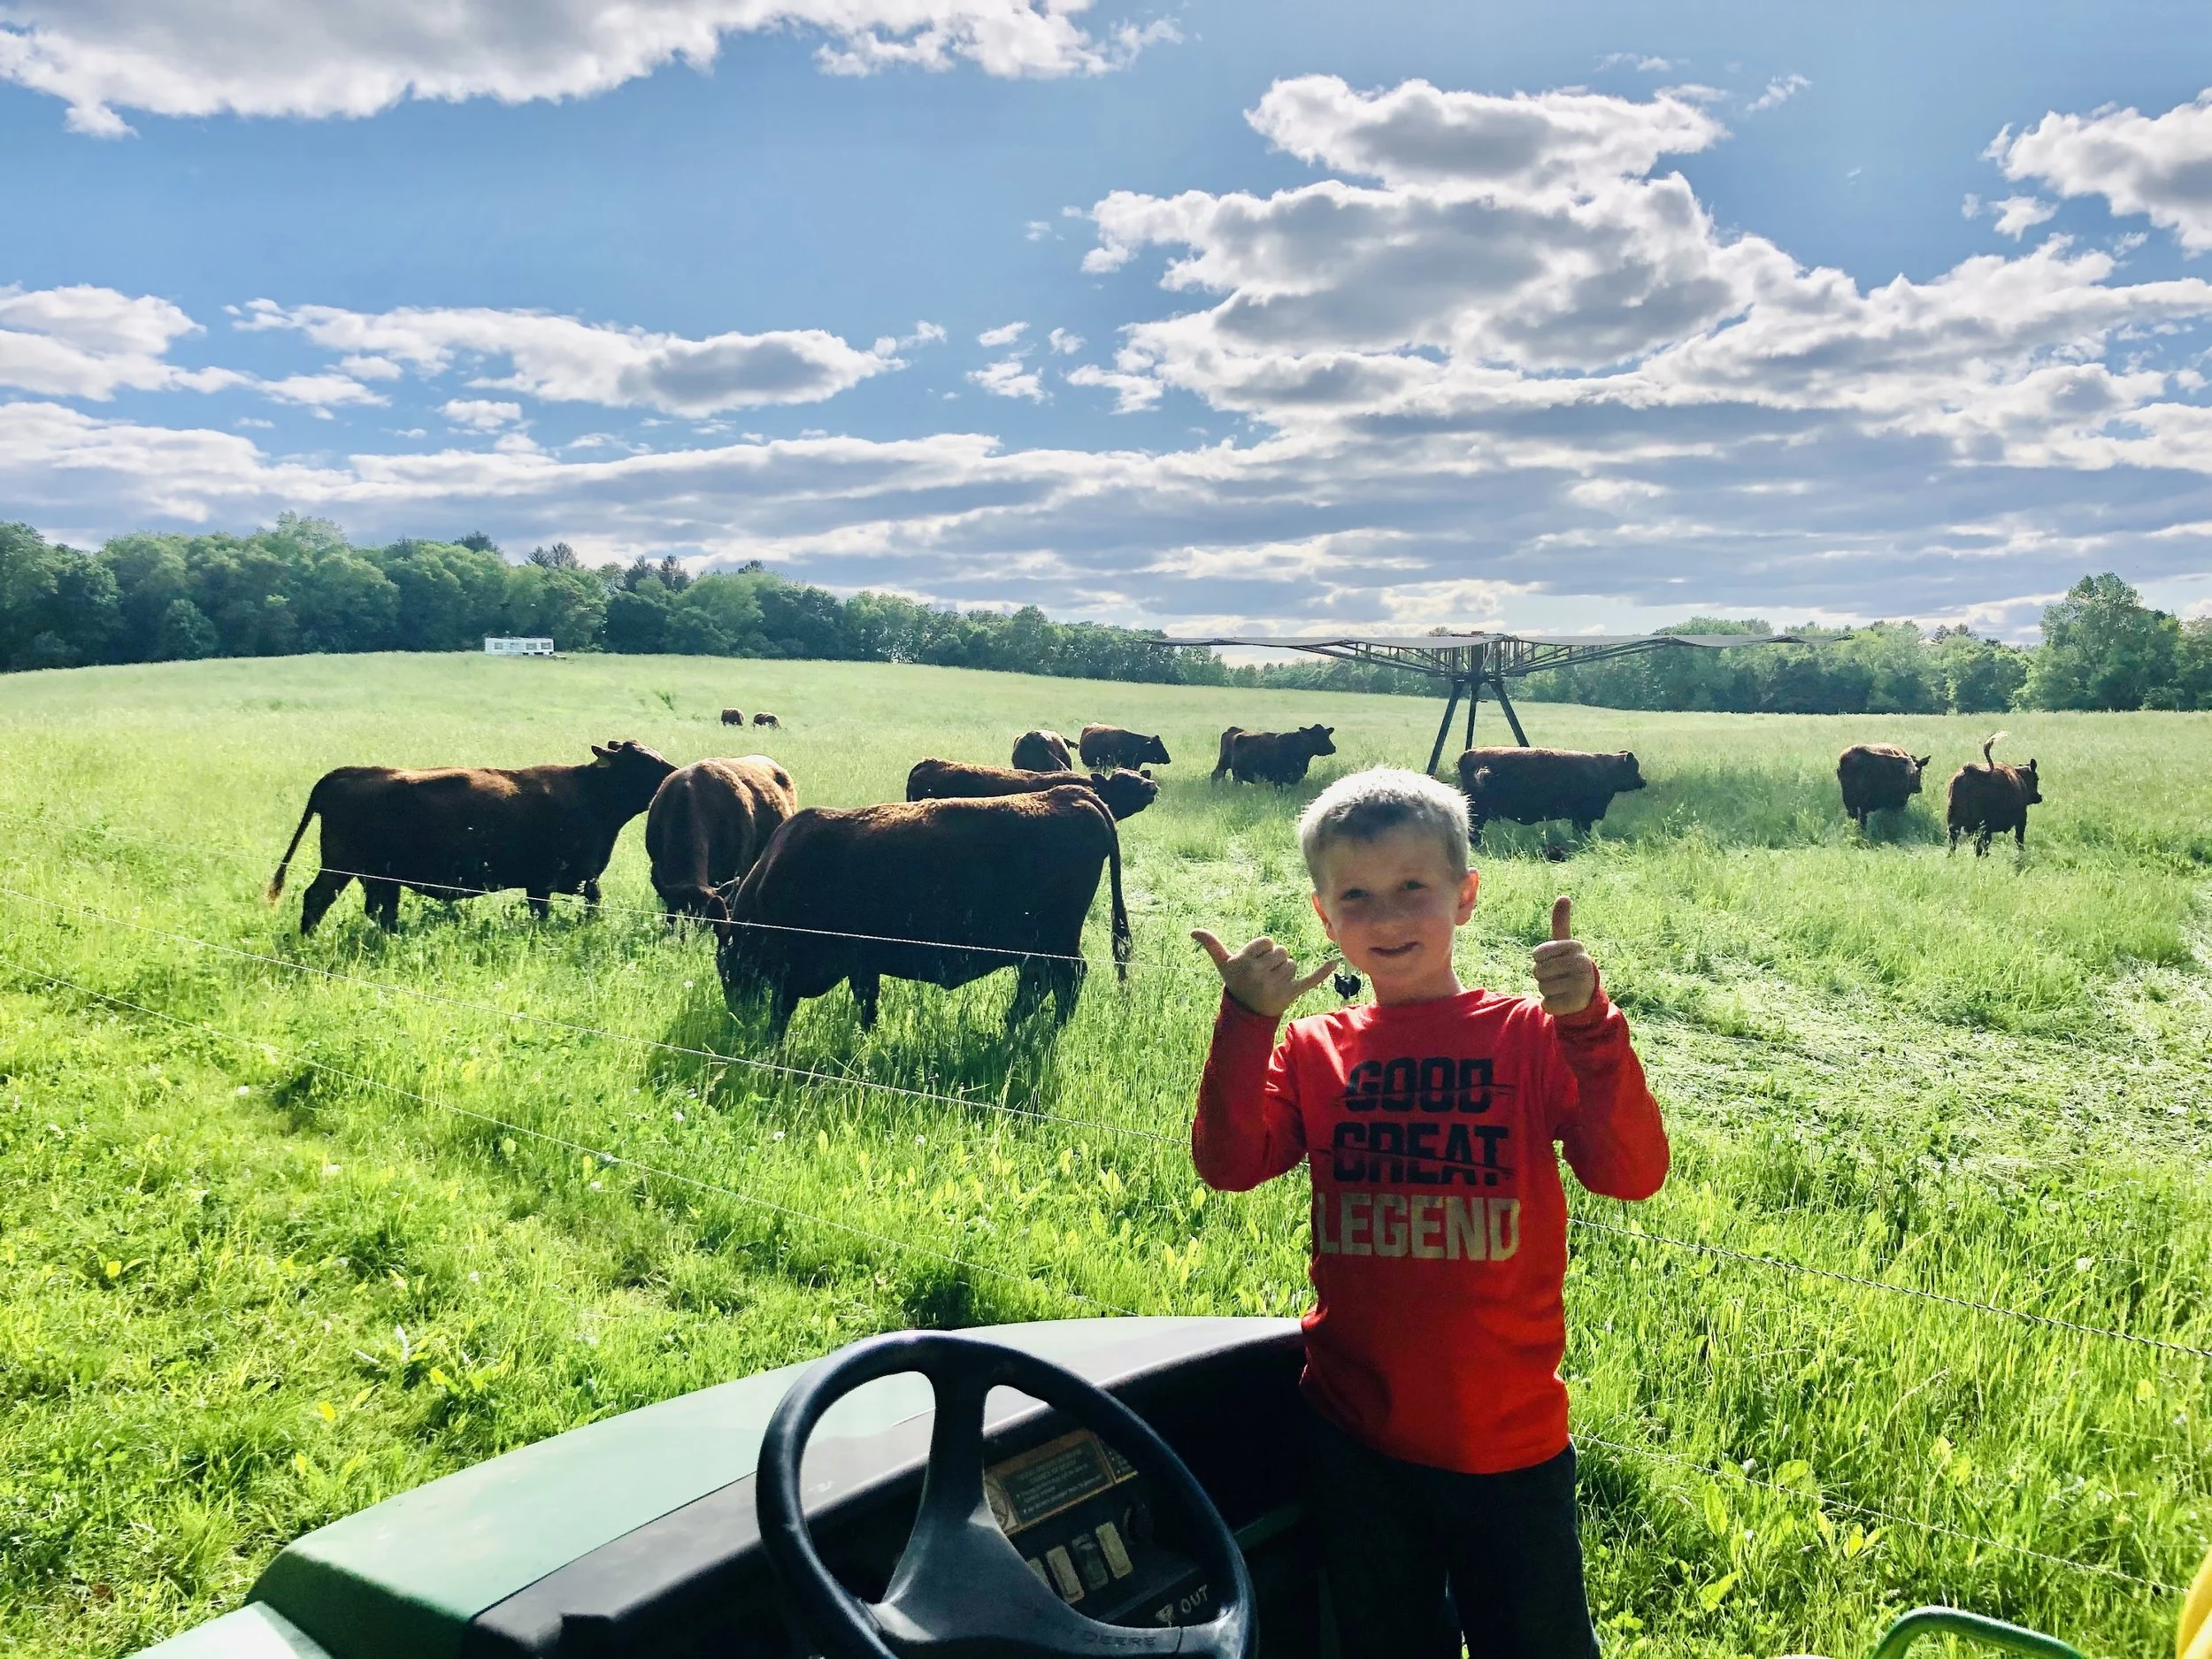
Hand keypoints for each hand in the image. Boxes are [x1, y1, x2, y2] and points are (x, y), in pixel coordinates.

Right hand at [1192, 929, 1337, 1018]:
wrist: (1249, 1014)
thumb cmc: (1238, 982)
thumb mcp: (1223, 964)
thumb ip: (1211, 945)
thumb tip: (1193, 931)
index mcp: (1243, 962)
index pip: (1267, 942)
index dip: (1263, 951)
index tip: (1254, 964)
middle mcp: (1258, 974)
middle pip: (1281, 952)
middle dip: (1274, 961)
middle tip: (1263, 976)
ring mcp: (1275, 986)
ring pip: (1292, 964)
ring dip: (1285, 972)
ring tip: (1273, 984)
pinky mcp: (1291, 994)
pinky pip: (1310, 979)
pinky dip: (1322, 971)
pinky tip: (1334, 962)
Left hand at [1531, 895, 1595, 1017]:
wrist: (1586, 995)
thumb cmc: (1569, 965)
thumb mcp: (1565, 944)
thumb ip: (1561, 922)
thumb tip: (1564, 896)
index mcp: (1576, 947)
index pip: (1537, 954)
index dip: (1539, 960)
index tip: (1553, 960)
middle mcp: (1582, 964)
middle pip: (1538, 971)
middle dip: (1542, 976)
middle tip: (1558, 977)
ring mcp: (1580, 984)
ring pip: (1542, 987)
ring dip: (1546, 991)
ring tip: (1561, 989)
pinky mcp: (1575, 1004)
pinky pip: (1547, 1004)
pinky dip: (1550, 1005)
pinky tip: (1563, 1001)